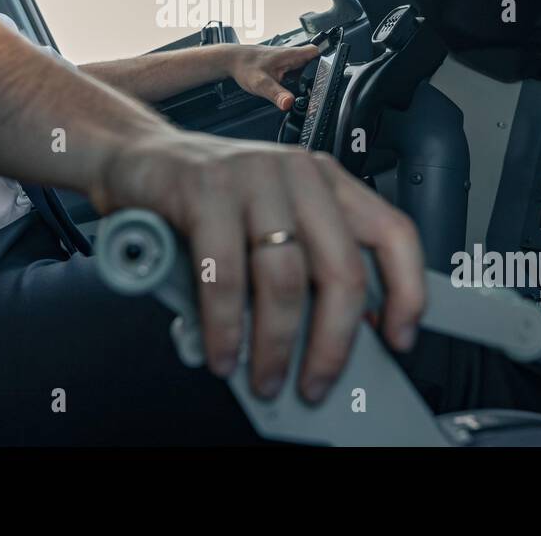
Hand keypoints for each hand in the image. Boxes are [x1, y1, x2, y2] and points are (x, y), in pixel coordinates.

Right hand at [91, 130, 425, 403]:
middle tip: (315, 383)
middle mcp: (298, 173)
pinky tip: (221, 351)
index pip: (394, 232)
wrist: (133, 158)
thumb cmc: (203, 199)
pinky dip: (224, 326)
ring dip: (275, 344)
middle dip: (332, 343)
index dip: (407, 292)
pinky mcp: (203, 189)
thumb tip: (321, 342)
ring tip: (262, 376)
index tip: (399, 339)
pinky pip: (224, 275)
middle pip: (342, 270)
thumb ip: (298, 267)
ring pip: (284, 279)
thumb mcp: (266, 222)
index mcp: (326, 180)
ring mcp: (252, 176)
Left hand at [226, 43, 321, 110]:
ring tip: (311, 95)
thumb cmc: (244, 66)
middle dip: (319, 77)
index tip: (332, 76)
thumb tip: (289, 103)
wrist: (231, 60)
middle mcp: (292, 56)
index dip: (328, 62)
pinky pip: (297, 74)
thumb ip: (276, 94)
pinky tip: (295, 92)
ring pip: (306, 70)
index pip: (317, 53)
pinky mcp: (282, 67)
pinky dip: (299, 83)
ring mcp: (287, 61)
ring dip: (309, 80)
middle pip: (315, 64)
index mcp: (291, 55)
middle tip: (320, 93)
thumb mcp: (261, 83)